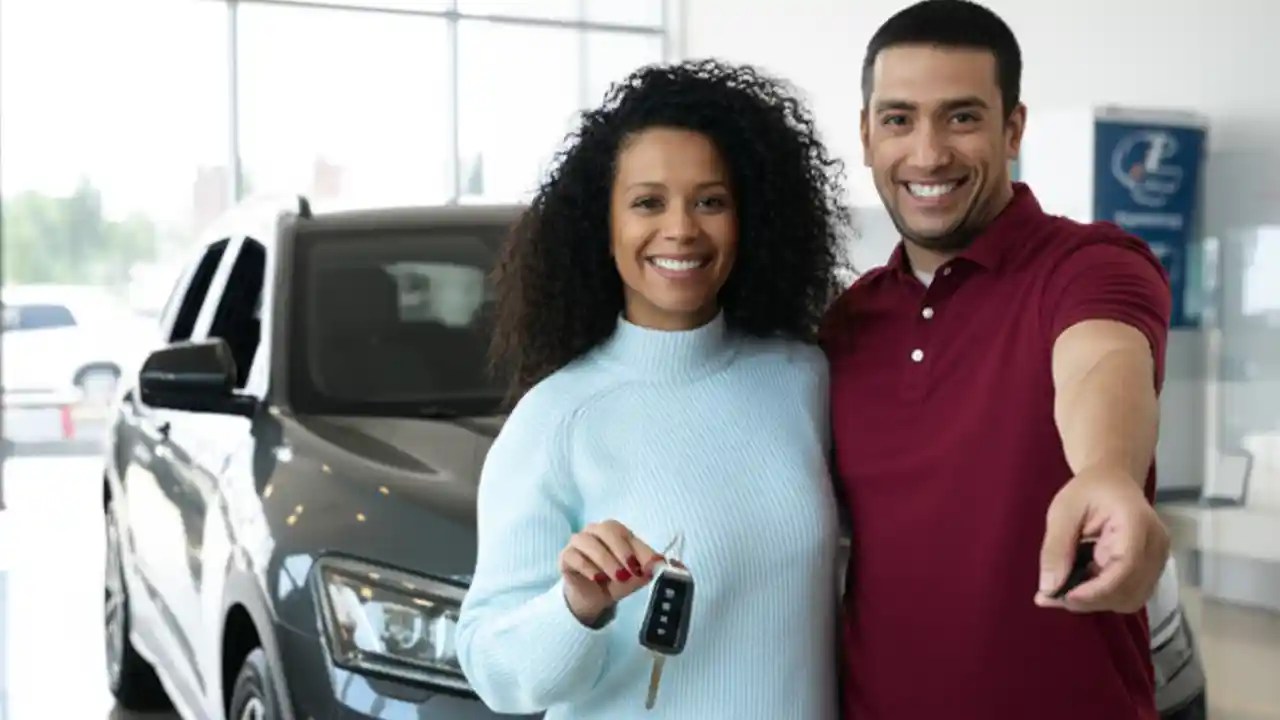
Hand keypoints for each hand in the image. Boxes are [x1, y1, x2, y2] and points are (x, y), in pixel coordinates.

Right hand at [559, 520, 663, 624]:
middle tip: (630, 571)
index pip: (626, 534)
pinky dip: (587, 566)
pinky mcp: (565, 557)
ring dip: (605, 560)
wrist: (594, 599)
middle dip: (620, 550)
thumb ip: (655, 568)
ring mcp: (578, 542)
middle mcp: (595, 531)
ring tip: (616, 578)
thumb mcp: (639, 575)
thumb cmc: (618, 581)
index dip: (637, 550)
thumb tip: (678, 565)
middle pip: (606, 529)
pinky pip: (573, 555)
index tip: (647, 567)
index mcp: (615, 531)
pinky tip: (596, 578)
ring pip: (588, 541)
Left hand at [1035, 466, 1169, 612]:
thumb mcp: (1063, 511)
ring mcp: (1158, 560)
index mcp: (1137, 523)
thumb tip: (1049, 588)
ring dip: (1095, 602)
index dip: (1096, 591)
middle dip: (1090, 600)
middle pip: (1129, 590)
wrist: (1113, 482)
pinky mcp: (1150, 570)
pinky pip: (1129, 594)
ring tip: (1062, 590)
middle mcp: (1156, 545)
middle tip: (1050, 597)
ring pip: (1130, 599)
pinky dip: (1103, 597)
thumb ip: (1056, 548)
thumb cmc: (1088, 491)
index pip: (1125, 567)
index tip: (1064, 597)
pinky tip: (1080, 586)